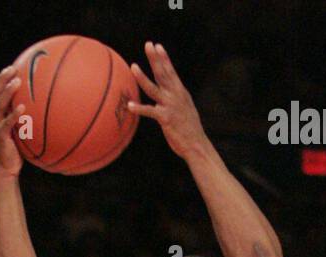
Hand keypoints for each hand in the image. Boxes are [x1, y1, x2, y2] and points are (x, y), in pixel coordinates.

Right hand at [0, 66, 24, 179]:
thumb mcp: (18, 134)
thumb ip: (24, 121)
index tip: (12, 67)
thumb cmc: (15, 153)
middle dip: (2, 80)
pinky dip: (14, 115)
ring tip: (17, 82)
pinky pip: (6, 124)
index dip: (1, 79)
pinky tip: (23, 107)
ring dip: (7, 92)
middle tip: (13, 68)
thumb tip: (43, 111)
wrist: (5, 172)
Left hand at [128, 42, 206, 160]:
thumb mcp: (185, 109)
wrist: (196, 144)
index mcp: (180, 92)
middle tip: (148, 44)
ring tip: (133, 66)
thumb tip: (169, 97)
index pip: (171, 71)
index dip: (164, 58)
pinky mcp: (165, 118)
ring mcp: (170, 106)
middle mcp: (175, 95)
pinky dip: (139, 108)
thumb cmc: (189, 129)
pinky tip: (130, 105)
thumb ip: (176, 100)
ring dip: (142, 77)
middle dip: (155, 58)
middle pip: (163, 73)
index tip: (157, 45)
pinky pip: (149, 112)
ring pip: (153, 88)